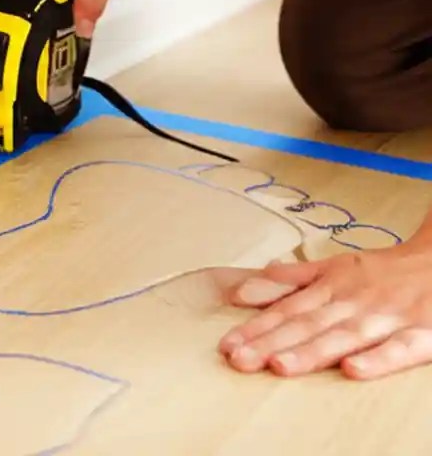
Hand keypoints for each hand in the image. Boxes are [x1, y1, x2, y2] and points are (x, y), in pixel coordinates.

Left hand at [218, 240, 431, 379]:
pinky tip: (352, 371)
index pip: (286, 311)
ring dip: (311, 352)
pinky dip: (376, 360)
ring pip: (344, 337)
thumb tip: (240, 292)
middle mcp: (353, 303)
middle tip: (239, 359)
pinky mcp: (421, 334)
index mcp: (330, 288)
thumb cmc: (383, 271)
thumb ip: (287, 281)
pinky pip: (398, 349)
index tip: (228, 344)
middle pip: (307, 326)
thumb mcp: (333, 268)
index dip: (256, 327)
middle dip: (271, 343)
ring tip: (279, 366)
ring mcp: (385, 319)